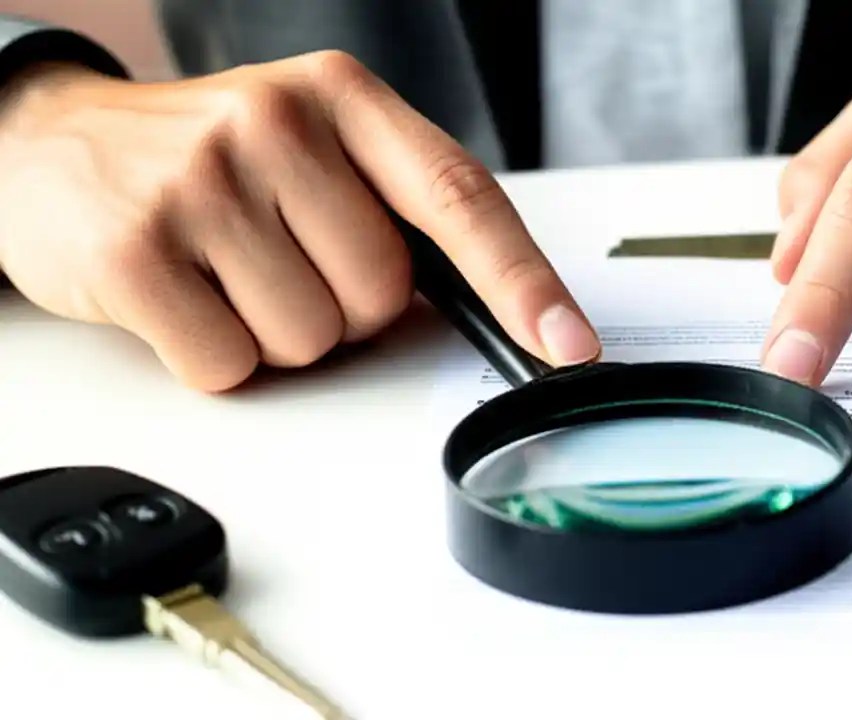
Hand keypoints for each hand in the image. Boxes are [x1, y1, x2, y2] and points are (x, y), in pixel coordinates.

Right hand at [0, 53, 598, 390]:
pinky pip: (230, 365)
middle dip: (344, 307)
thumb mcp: (311, 145)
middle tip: (282, 260)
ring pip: (311, 341)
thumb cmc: (208, 155)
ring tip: (228, 272)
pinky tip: (185, 296)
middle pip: (382, 296)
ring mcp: (201, 184)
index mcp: (342, 99)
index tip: (568, 345)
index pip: (460, 198)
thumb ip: (395, 207)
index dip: (523, 281)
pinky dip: (216, 355)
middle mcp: (276, 126)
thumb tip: (489, 305)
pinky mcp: (135, 250)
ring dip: (277, 333)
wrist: (51, 144)